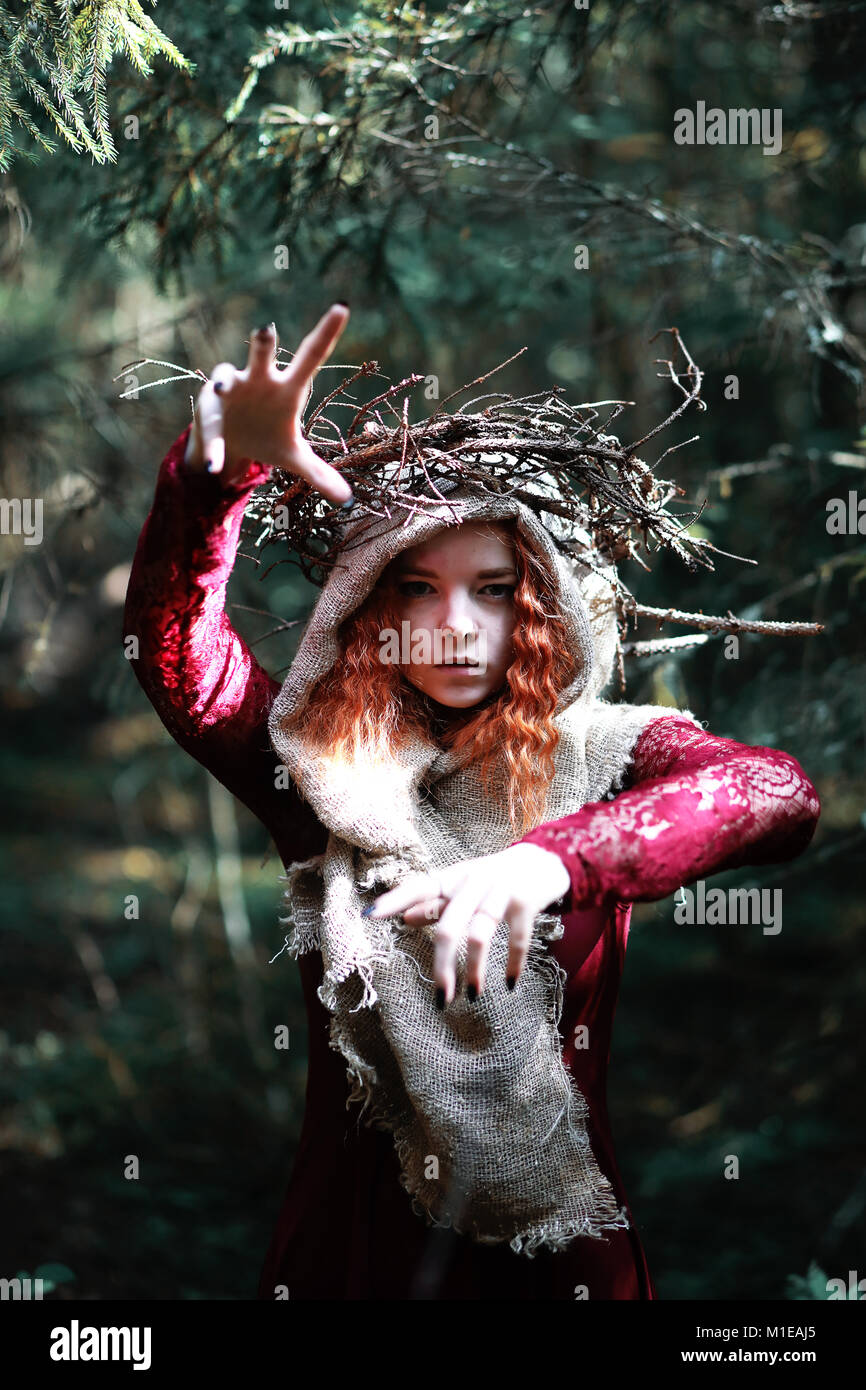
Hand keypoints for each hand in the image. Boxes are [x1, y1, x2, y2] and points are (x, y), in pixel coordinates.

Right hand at [184, 304, 352, 502]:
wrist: (227, 449)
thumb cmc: (265, 438)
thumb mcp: (293, 458)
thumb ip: (319, 475)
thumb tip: (348, 500)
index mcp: (287, 387)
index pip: (311, 356)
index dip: (326, 333)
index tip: (343, 307)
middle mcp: (259, 379)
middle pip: (262, 354)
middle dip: (263, 343)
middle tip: (265, 329)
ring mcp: (230, 389)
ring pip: (225, 375)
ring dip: (223, 383)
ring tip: (221, 390)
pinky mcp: (207, 407)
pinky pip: (209, 422)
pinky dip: (213, 443)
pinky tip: (216, 464)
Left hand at [364, 842, 570, 1003]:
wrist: (545, 860)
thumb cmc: (495, 878)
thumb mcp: (463, 887)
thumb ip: (436, 903)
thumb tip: (404, 919)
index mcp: (454, 876)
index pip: (419, 886)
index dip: (394, 899)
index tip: (369, 914)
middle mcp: (475, 881)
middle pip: (450, 924)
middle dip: (443, 964)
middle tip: (440, 998)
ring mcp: (501, 891)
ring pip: (480, 933)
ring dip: (475, 969)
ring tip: (472, 996)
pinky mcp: (526, 903)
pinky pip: (517, 939)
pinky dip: (513, 963)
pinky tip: (509, 984)